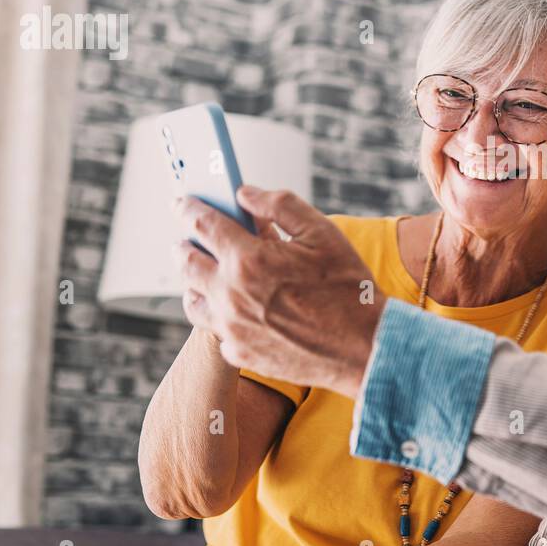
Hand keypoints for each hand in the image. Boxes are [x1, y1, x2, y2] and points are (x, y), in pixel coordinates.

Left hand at [173, 186, 384, 398]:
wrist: (364, 347)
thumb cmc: (348, 288)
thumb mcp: (322, 233)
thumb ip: (280, 205)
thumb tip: (246, 193)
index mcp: (249, 259)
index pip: (204, 225)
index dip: (189, 209)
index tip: (182, 203)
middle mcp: (231, 294)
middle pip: (188, 263)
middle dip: (184, 245)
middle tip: (187, 239)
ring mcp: (232, 327)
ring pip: (192, 300)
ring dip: (194, 282)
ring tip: (203, 275)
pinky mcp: (239, 352)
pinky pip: (216, 329)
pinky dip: (219, 315)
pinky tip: (233, 309)